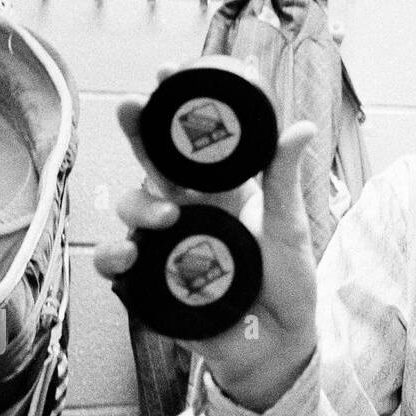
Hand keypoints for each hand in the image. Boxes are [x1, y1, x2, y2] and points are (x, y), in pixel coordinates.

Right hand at [93, 62, 319, 411]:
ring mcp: (167, 244)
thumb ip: (285, 179)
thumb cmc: (286, 285)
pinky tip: (124, 255)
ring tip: (163, 216)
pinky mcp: (153, 282)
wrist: (277, 345)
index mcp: (225, 190)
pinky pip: (120, 263)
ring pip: (132, 206)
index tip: (173, 70)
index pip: (197, 140)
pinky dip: (115, 256)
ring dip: (138, 203)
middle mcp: (191, 210)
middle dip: (138, 129)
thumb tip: (300, 126)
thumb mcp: (291, 228)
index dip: (181, 104)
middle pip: (154, 161)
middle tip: (131, 105)